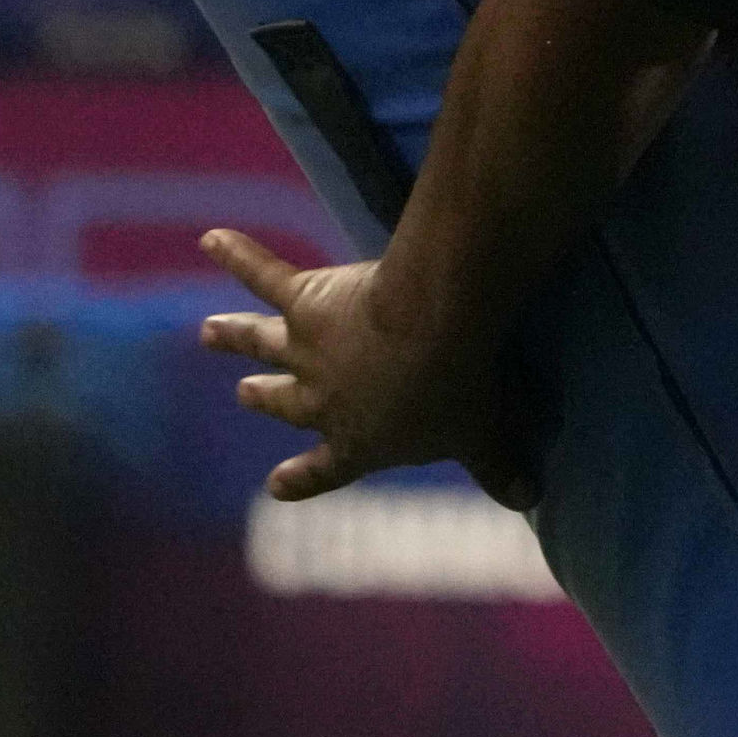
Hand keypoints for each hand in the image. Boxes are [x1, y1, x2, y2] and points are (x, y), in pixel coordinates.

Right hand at [195, 230, 538, 510]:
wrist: (436, 330)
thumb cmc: (459, 390)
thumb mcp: (483, 437)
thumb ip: (498, 469)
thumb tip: (529, 499)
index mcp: (358, 441)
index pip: (327, 470)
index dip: (303, 480)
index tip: (276, 487)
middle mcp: (320, 399)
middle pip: (283, 401)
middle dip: (262, 396)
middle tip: (243, 390)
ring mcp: (306, 349)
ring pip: (261, 342)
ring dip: (234, 335)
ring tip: (209, 331)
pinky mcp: (306, 302)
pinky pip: (265, 275)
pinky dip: (238, 255)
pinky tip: (215, 237)